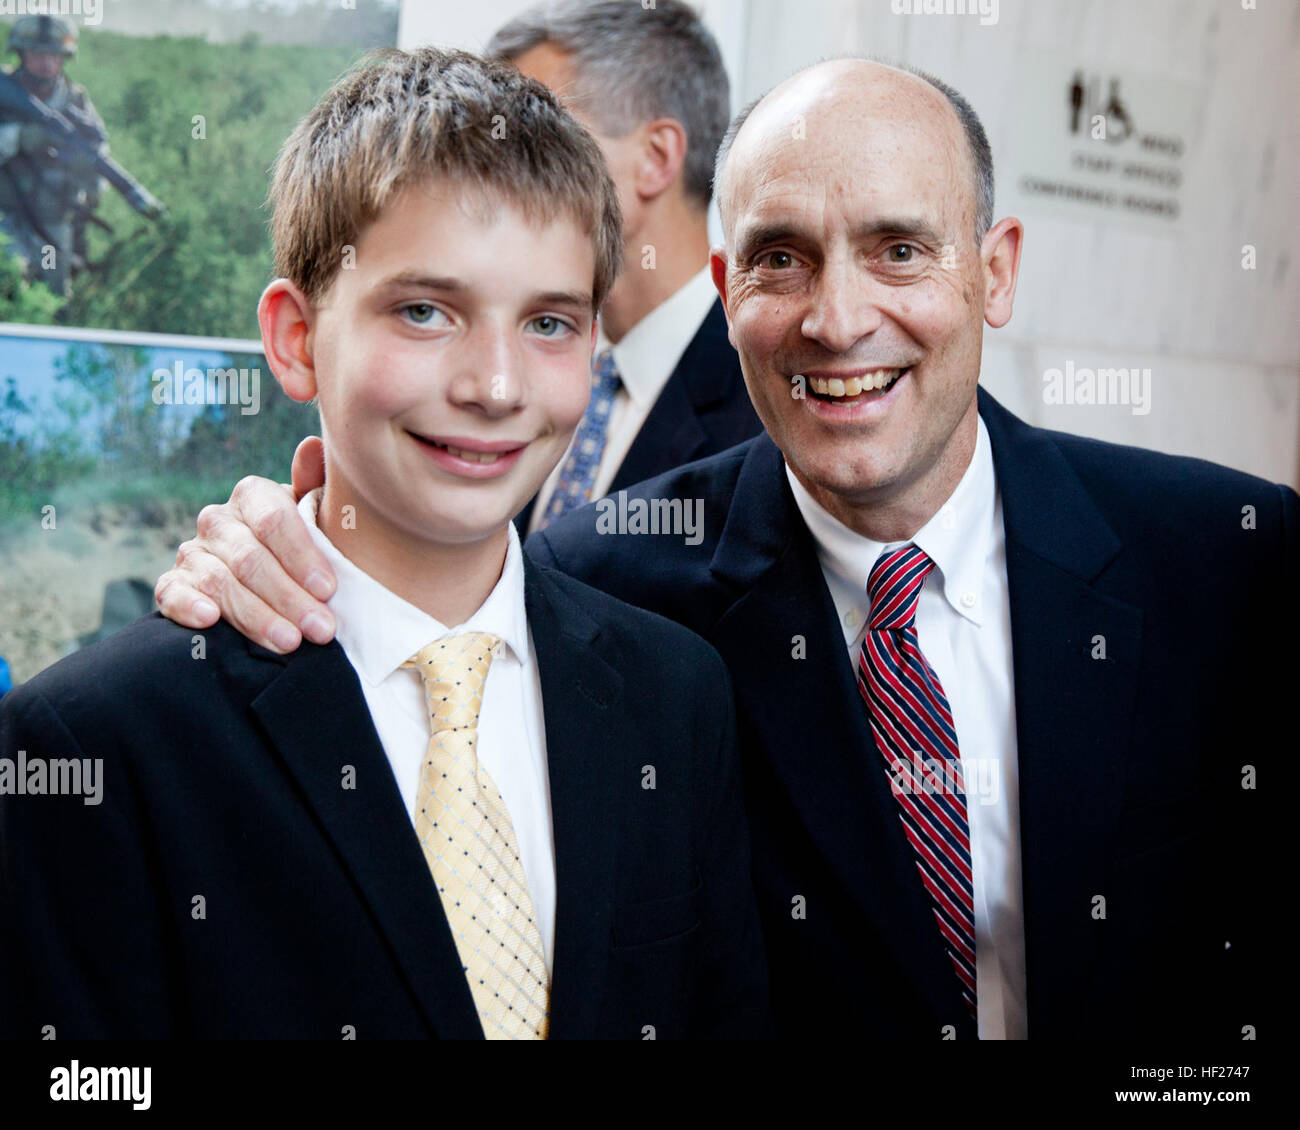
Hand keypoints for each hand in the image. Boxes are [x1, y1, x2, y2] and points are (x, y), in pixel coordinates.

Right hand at [154, 437, 334, 652]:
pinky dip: (188, 606)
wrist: (266, 574)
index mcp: (253, 495)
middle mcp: (218, 519)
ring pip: (220, 582)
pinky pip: (172, 593)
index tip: (329, 589)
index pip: (274, 521)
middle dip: (290, 598)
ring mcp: (193, 551)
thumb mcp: (315, 515)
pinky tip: (210, 621)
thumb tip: (312, 446)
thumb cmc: (301, 544)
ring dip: (257, 615)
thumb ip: (316, 485)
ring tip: (290, 642)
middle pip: (251, 559)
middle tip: (321, 629)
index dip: (302, 556)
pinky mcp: (174, 583)